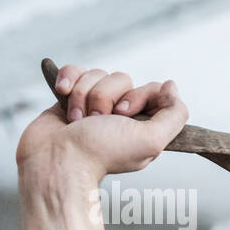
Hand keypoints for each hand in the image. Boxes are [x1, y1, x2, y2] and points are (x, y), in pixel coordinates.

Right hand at [15, 65, 188, 184]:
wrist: (56, 158)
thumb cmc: (101, 152)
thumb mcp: (151, 140)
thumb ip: (174, 115)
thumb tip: (171, 86)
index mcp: (144, 125)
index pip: (153, 90)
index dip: (138, 96)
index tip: (124, 115)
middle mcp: (121, 114)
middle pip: (122, 79)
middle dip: (105, 98)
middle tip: (98, 121)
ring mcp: (94, 104)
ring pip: (96, 74)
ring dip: (83, 96)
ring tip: (78, 121)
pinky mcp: (70, 97)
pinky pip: (74, 71)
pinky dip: (68, 80)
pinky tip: (63, 94)